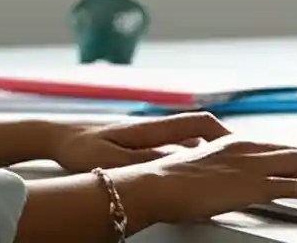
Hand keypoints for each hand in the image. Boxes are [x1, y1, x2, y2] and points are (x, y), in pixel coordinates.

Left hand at [48, 112, 230, 173]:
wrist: (54, 135)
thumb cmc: (80, 146)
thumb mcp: (113, 157)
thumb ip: (146, 160)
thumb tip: (180, 159)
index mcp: (151, 128)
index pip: (198, 123)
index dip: (223, 133)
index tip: (242, 144)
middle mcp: (152, 128)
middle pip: (198, 130)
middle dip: (222, 141)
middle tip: (242, 156)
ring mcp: (143, 135)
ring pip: (184, 140)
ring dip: (204, 150)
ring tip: (222, 167)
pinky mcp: (134, 143)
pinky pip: (169, 148)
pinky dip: (184, 157)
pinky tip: (185, 173)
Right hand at [113, 137, 296, 226]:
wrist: (156, 185)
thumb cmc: (168, 183)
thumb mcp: (198, 172)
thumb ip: (218, 174)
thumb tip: (224, 185)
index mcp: (232, 142)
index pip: (275, 147)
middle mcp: (245, 147)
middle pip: (293, 152)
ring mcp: (250, 165)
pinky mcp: (252, 184)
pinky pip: (293, 186)